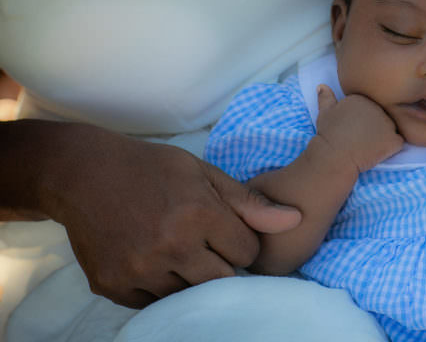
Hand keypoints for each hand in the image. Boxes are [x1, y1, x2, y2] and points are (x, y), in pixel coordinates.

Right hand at [42, 125, 300, 307]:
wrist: (83, 174)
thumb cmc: (152, 168)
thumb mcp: (203, 173)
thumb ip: (249, 203)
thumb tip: (295, 220)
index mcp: (199, 214)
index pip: (247, 253)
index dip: (240, 241)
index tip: (226, 230)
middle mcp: (171, 246)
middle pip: (222, 281)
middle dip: (221, 264)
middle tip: (205, 244)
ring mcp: (140, 270)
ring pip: (189, 295)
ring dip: (191, 278)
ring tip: (178, 250)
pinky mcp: (114, 286)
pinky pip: (154, 303)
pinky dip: (160, 287)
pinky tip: (154, 260)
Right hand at [315, 85, 403, 172]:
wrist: (334, 155)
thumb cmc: (328, 135)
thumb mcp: (324, 113)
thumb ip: (326, 98)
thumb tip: (322, 86)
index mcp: (363, 98)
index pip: (370, 109)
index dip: (363, 122)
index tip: (352, 130)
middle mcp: (377, 106)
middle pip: (382, 118)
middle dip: (375, 128)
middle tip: (360, 139)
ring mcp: (387, 122)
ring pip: (391, 130)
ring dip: (384, 138)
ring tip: (368, 146)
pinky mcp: (393, 139)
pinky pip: (397, 144)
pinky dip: (390, 149)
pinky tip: (377, 153)